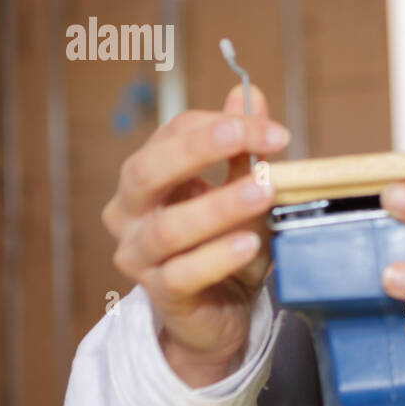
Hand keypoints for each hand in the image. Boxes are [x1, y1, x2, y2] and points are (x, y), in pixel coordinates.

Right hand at [102, 84, 290, 386]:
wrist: (221, 313)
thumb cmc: (227, 244)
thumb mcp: (242, 189)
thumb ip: (243, 147)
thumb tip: (248, 91)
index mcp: (146, 177)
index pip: (173, 134)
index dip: (221, 125)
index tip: (275, 131)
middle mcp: (129, 213)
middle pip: (147, 171)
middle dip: (200, 149)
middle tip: (248, 137)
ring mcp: (139, 256)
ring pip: (169, 227)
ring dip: (219, 205)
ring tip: (263, 191)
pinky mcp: (161, 295)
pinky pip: (184, 274)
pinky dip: (218, 257)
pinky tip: (249, 244)